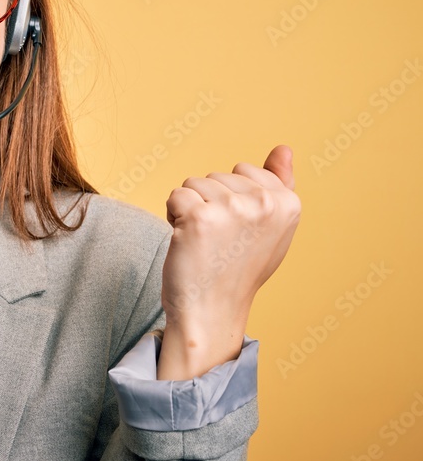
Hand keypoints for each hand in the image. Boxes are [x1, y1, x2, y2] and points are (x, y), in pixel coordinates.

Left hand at [157, 144, 300, 378]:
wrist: (211, 311)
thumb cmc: (237, 268)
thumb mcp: (269, 227)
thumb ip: (277, 185)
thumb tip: (283, 148)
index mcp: (288, 202)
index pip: (244, 170)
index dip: (232, 198)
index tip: (239, 232)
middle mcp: (265, 203)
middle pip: (216, 176)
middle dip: (209, 203)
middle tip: (219, 241)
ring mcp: (233, 210)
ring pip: (194, 183)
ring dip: (190, 210)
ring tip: (204, 242)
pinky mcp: (200, 218)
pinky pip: (175, 196)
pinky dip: (173, 217)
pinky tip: (187, 242)